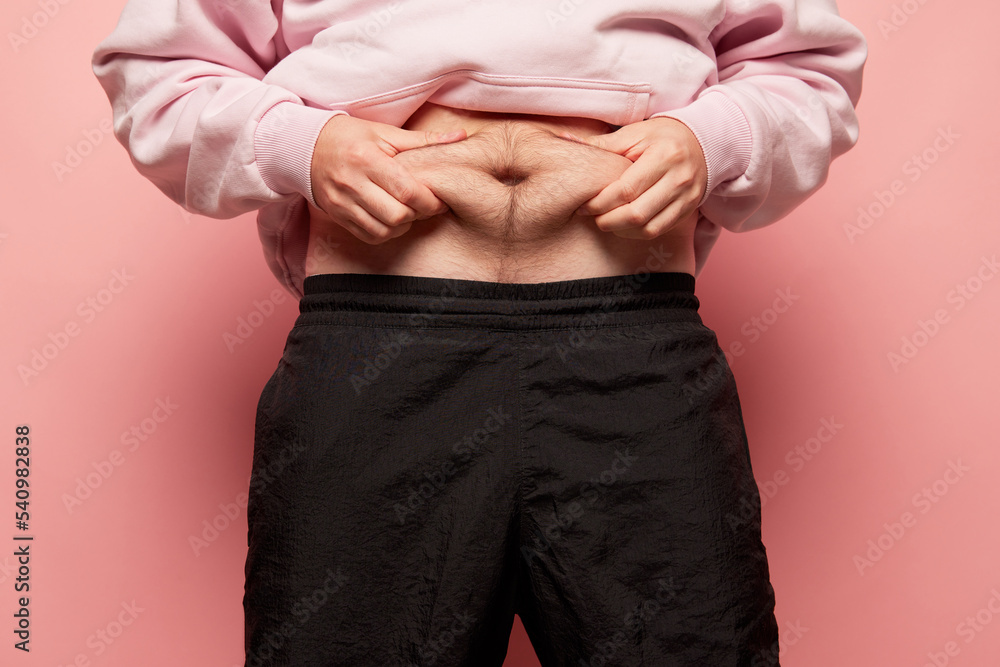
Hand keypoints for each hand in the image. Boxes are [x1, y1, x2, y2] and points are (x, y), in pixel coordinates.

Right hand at [310, 115, 465, 243]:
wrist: (306, 148)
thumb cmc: (352, 137)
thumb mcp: (385, 132)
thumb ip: (423, 140)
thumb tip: (460, 137)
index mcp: (367, 159)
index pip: (406, 190)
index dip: (430, 201)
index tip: (440, 199)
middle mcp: (352, 183)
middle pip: (397, 215)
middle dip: (418, 214)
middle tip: (426, 205)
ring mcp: (342, 203)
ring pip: (383, 230)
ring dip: (404, 225)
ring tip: (409, 211)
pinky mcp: (337, 216)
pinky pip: (369, 236)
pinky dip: (387, 232)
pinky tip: (392, 219)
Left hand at [563, 117, 706, 239]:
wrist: (703, 142)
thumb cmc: (661, 136)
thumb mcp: (634, 133)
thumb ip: (602, 143)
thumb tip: (564, 138)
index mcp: (664, 155)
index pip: (626, 189)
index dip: (601, 202)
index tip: (584, 206)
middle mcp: (679, 178)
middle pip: (637, 212)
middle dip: (608, 220)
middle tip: (593, 217)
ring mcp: (687, 197)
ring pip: (648, 227)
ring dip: (621, 230)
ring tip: (606, 222)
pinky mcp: (688, 209)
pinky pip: (659, 230)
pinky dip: (637, 233)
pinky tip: (624, 226)